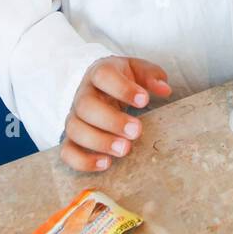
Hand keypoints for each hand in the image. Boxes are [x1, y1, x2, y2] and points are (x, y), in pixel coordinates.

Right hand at [60, 56, 172, 171]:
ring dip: (99, 142)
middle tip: (136, 131)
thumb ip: (151, 76)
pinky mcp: (71, 138)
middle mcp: (82, 95)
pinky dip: (83, 161)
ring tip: (125, 149)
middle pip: (86, 106)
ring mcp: (74, 117)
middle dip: (112, 121)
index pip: (103, 76)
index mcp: (99, 73)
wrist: (100, 88)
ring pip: (75, 129)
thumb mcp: (137, 70)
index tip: (144, 100)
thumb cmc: (122, 80)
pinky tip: (106, 163)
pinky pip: (67, 151)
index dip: (122, 89)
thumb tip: (165, 89)